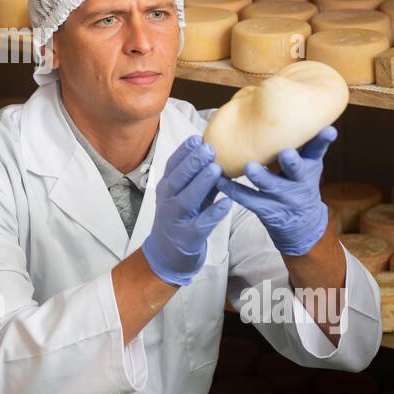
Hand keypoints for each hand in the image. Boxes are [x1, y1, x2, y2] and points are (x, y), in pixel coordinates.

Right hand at [142, 135, 232, 285]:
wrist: (167, 254)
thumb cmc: (180, 218)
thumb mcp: (185, 195)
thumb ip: (198, 178)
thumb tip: (216, 154)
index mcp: (166, 187)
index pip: (172, 166)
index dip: (184, 151)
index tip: (198, 138)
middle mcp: (168, 201)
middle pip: (178, 179)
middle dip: (193, 163)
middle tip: (209, 149)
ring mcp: (177, 219)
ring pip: (187, 199)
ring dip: (201, 183)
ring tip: (216, 169)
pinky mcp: (189, 236)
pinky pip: (202, 223)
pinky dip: (214, 213)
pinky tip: (226, 204)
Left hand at [214, 126, 336, 255]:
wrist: (302, 223)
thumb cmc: (301, 182)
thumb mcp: (309, 164)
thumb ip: (304, 141)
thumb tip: (294, 106)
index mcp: (310, 166)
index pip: (318, 150)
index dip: (323, 140)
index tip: (328, 130)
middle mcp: (298, 182)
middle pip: (297, 170)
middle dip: (292, 162)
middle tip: (286, 153)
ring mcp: (282, 197)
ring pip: (270, 186)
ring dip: (260, 176)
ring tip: (250, 167)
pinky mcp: (266, 209)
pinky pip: (248, 199)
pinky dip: (233, 190)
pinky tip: (220, 181)